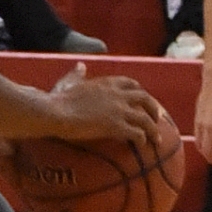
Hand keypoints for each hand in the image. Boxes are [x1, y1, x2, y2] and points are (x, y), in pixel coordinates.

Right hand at [48, 62, 162, 146]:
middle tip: (156, 119)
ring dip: (153, 129)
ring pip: (145, 119)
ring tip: (156, 140)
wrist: (55, 112)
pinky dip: (142, 139)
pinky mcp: (115, 126)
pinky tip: (143, 146)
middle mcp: (117, 94)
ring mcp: (118, 110)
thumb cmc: (57, 99)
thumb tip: (80, 65)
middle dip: (153, 109)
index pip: (130, 83)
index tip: (142, 100)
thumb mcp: (69, 82)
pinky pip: (136, 133)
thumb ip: (77, 74)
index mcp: (107, 83)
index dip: (139, 92)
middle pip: (145, 99)